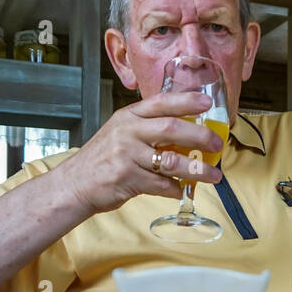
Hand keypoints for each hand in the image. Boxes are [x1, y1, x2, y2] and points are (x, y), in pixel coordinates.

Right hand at [61, 91, 225, 214]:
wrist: (75, 183)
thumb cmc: (102, 159)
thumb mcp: (121, 132)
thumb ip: (148, 127)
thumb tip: (187, 130)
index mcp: (129, 116)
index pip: (161, 102)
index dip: (187, 100)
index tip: (207, 102)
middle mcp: (128, 132)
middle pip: (171, 128)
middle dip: (200, 136)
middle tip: (217, 144)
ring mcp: (127, 155)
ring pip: (171, 161)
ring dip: (197, 170)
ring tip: (213, 175)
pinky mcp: (128, 179)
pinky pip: (162, 184)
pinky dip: (175, 189)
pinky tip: (181, 190)